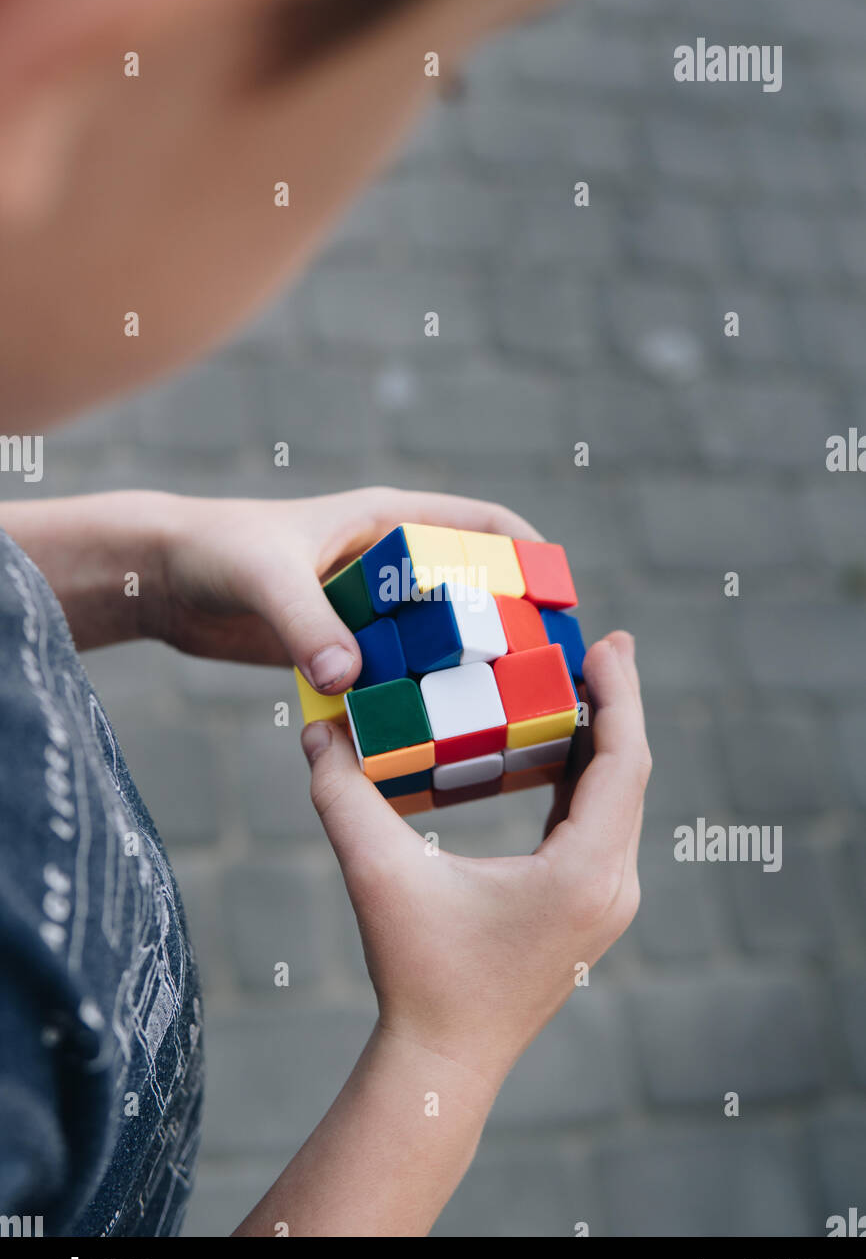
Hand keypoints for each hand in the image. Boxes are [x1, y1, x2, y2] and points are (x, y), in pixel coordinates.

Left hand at [154, 486, 541, 691]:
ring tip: (500, 716)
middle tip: (541, 676)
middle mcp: (386, 563)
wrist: (160, 576)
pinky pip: (392, 672)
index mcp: (387, 522)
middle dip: (509, 627)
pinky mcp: (339, 646)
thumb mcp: (265, 579)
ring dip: (462, 671)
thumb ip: (306, 624)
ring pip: (434, 639)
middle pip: (470, 591)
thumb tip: (349, 681)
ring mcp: (365, 608)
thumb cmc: (214, 551)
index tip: (563, 600)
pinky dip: (412, 697)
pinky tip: (430, 736)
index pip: (482, 525)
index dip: (529, 556)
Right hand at [300, 630, 649, 1090]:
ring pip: (620, 802)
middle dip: (617, 705)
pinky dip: (588, 781)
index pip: (622, 762)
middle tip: (600, 645)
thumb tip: (315, 729)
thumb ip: (342, 795)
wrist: (443, 1062)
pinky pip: (603, 828)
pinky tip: (562, 749)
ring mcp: (606, 903)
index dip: (620, 695)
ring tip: (582, 684)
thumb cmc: (416, 972)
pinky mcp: (589, 912)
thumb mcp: (377, 875)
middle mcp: (612, 886)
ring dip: (604, 741)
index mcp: (583, 871)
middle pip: (629, 775)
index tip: (611, 642)